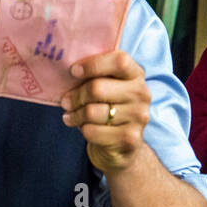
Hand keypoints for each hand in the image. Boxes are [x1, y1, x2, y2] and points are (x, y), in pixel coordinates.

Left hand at [60, 50, 150, 174]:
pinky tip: (81, 127)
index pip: (119, 61)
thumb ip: (95, 75)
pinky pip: (92, 131)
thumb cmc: (108, 109)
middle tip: (65, 101)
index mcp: (136, 75)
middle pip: (98, 88)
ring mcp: (139, 117)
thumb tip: (70, 70)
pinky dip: (82, 129)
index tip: (73, 71)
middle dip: (75, 95)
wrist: (121, 145)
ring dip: (75, 114)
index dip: (93, 65)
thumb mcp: (106, 87)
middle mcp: (142, 94)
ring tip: (70, 115)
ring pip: (92, 111)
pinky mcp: (130, 138)